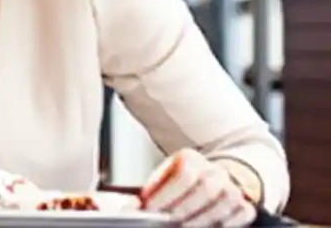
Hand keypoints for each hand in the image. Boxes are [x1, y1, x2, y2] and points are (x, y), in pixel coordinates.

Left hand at [141, 149, 256, 227]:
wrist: (211, 178)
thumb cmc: (181, 181)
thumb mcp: (163, 178)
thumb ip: (151, 191)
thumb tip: (133, 205)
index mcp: (192, 158)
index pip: (183, 173)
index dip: (167, 193)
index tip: (151, 208)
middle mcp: (215, 170)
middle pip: (206, 188)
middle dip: (185, 208)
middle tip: (169, 220)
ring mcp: (233, 187)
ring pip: (225, 202)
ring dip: (202, 218)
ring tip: (185, 225)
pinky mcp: (245, 204)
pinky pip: (243, 214)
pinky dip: (227, 223)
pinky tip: (209, 226)